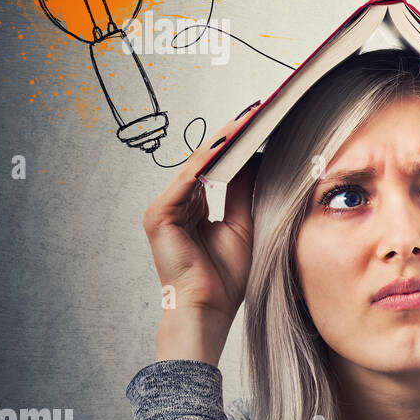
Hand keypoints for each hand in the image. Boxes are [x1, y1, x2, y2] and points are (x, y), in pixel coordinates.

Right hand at [143, 105, 261, 361]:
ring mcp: (163, 209)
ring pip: (195, 166)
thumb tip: (256, 158)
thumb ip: (243, 191)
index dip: (236, 145)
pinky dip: (206, 165)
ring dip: (221, 144)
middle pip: (204, 161)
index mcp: (192, 207)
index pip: (215, 167)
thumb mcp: (242, 223)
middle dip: (230, 136)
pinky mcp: (159, 216)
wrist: (209, 308)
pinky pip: (186, 183)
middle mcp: (175, 204)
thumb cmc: (226, 276)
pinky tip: (226, 148)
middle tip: (256, 111)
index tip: (260, 123)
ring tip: (246, 122)